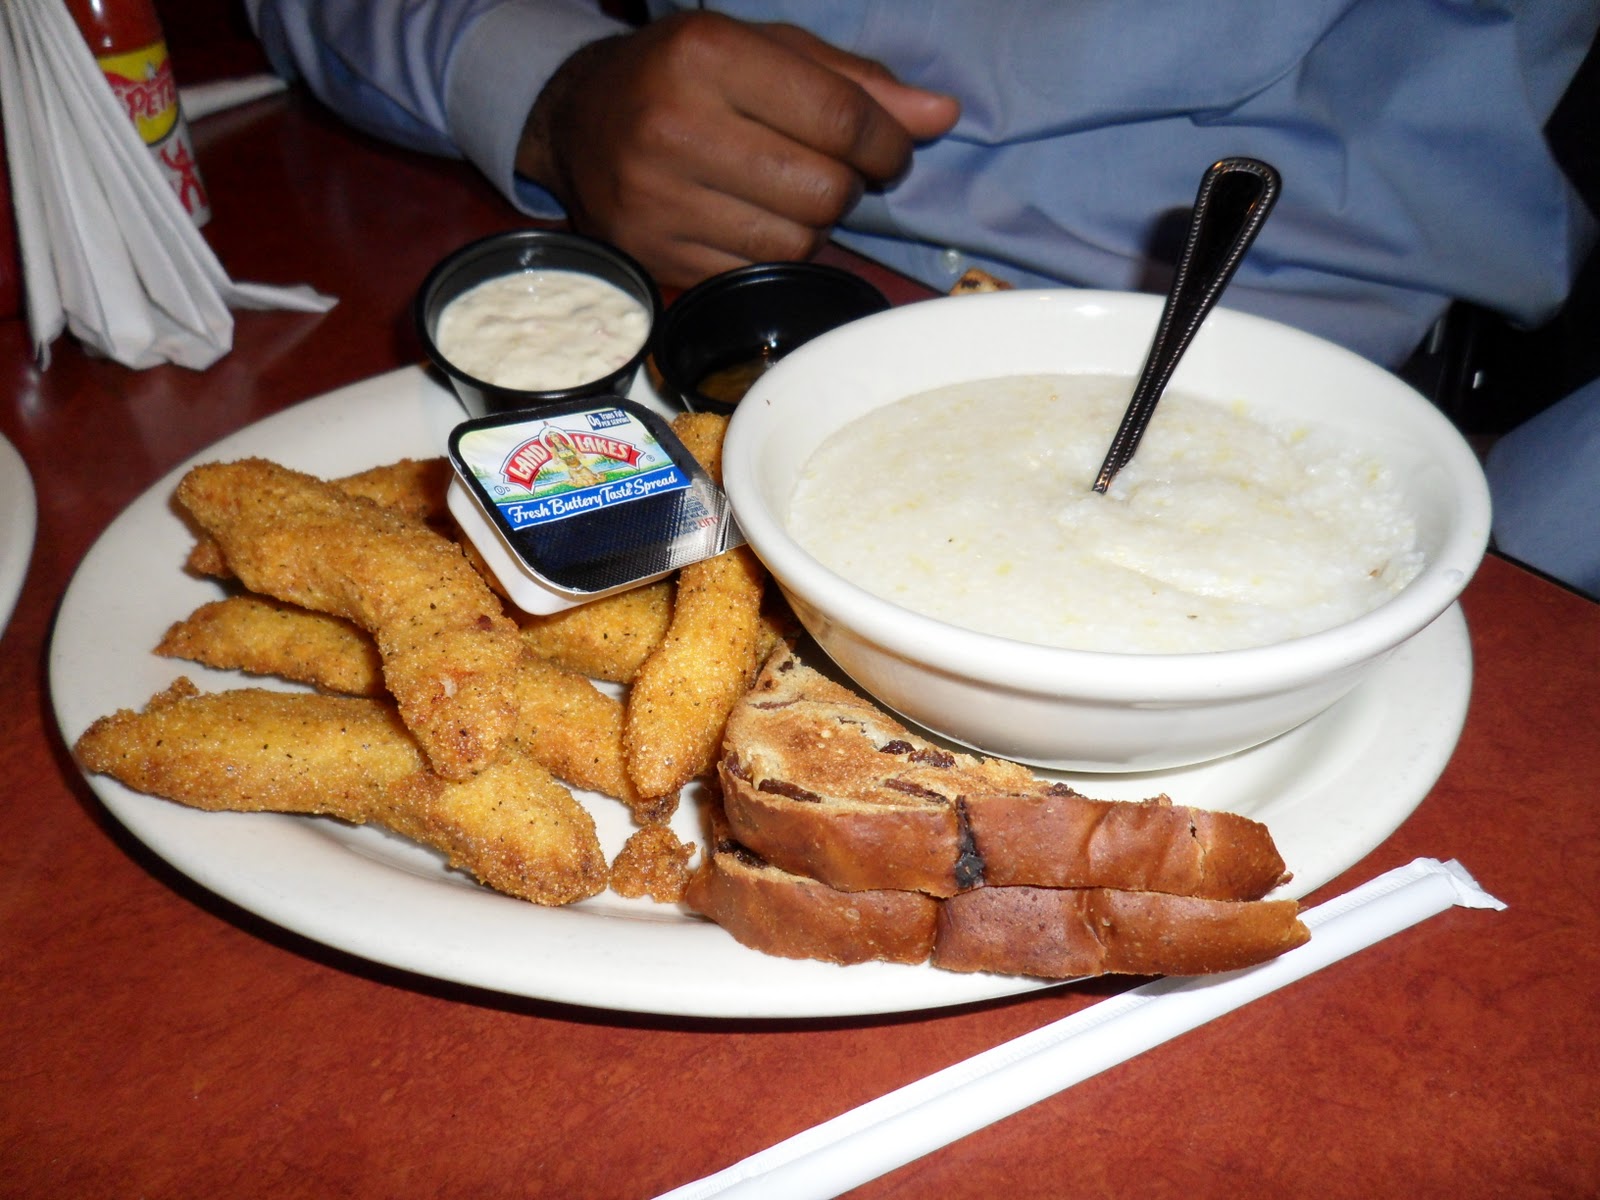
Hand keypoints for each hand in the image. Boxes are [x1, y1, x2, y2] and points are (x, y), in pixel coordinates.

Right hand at [516, 11, 959, 288]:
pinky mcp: (655, 253)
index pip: (840, 118)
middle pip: (824, 190)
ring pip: (795, 243)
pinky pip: (756, 273)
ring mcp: (658, 199)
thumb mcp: (764, 51)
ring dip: (811, 224)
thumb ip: (855, 83)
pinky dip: (771, 254)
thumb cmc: (686, 75)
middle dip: (846, 185)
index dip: (888, 144)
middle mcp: (674, 126)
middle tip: (828, 169)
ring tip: (784, 192)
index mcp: (708, 54)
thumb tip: (940, 115)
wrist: (578, 120)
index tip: (891, 151)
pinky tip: (750, 219)